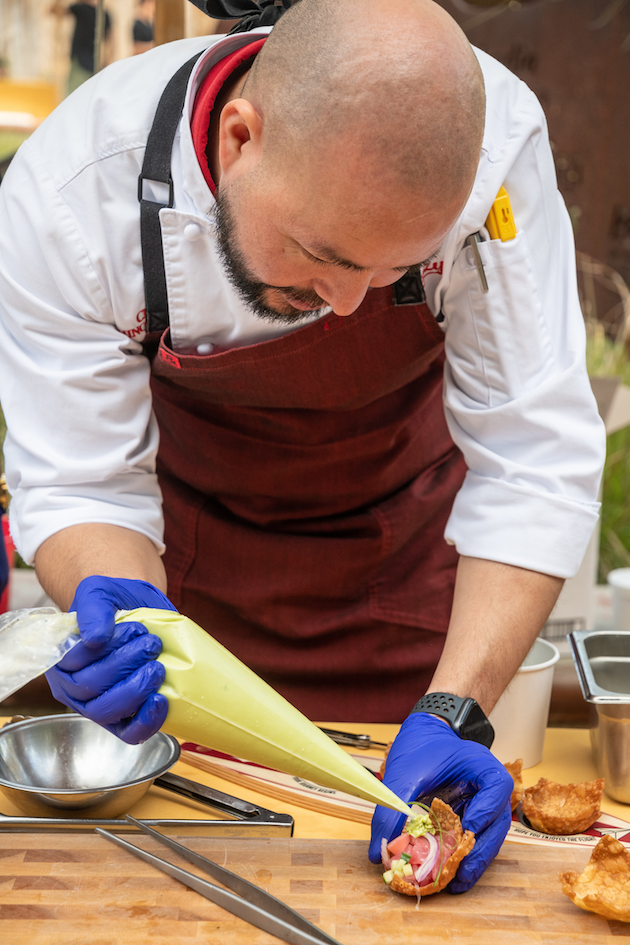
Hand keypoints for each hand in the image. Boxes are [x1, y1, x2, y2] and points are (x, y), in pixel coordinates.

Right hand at [46, 576, 176, 743]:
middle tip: (152, 645)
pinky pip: (127, 733)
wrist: (138, 608)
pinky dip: (145, 722)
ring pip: (106, 712)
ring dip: (135, 690)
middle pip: (88, 689)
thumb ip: (93, 609)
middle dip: (125, 666)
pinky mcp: (123, 717)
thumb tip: (94, 639)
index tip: (135, 628)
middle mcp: (73, 686)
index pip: (72, 664)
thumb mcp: (100, 591)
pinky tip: (161, 701)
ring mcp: (97, 704)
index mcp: (61, 658)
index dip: (106, 649)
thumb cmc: (114, 601)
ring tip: (157, 666)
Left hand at [368, 713, 512, 892]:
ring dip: (473, 860)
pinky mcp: (474, 814)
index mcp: (482, 766)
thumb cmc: (419, 746)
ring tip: (455, 884)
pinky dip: (464, 855)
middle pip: (498, 822)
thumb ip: (391, 809)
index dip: (485, 810)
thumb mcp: (404, 774)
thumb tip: (379, 852)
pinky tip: (450, 873)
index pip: (498, 787)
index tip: (467, 829)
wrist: (423, 735)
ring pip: (489, 836)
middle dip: (479, 852)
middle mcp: (491, 787)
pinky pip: (475, 838)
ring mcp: (485, 803)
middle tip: (459, 876)